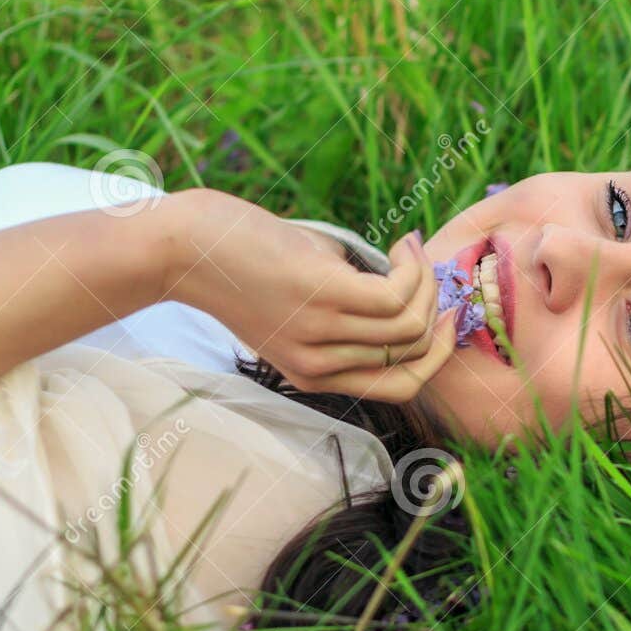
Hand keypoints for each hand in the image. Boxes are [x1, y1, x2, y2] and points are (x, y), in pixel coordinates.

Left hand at [162, 190, 454, 403]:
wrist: (183, 247)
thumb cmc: (240, 264)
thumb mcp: (295, 303)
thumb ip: (346, 309)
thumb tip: (413, 288)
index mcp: (314, 376)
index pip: (403, 386)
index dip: (438, 352)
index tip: (447, 313)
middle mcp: (319, 364)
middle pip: (414, 350)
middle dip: (437, 307)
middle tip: (426, 268)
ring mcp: (319, 333)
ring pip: (411, 322)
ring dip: (427, 280)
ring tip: (411, 251)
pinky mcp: (320, 296)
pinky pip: (396, 294)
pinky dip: (412, 266)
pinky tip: (401, 245)